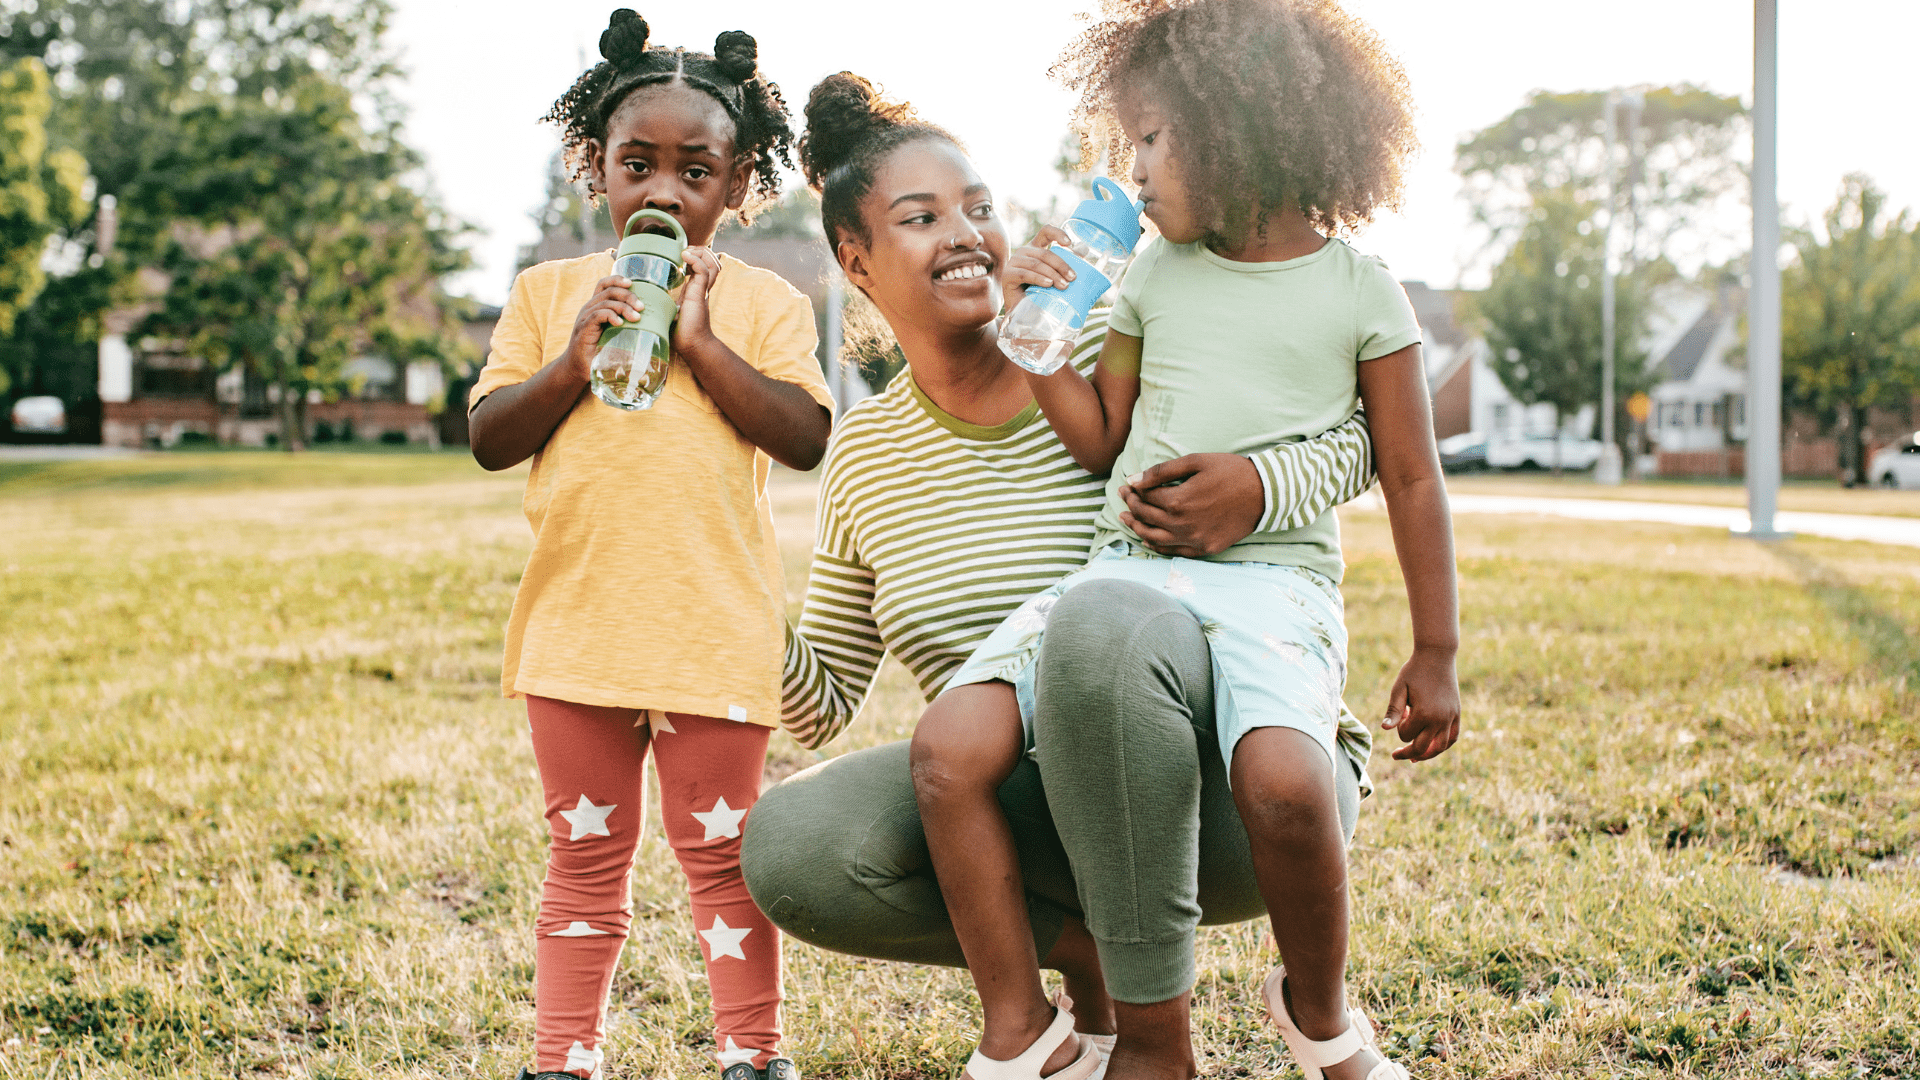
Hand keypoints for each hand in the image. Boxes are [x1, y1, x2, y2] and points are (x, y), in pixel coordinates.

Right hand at [566, 275, 646, 378]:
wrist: (579, 368)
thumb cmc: (600, 351)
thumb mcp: (615, 335)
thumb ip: (628, 326)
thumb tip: (657, 324)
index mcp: (596, 306)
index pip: (604, 284)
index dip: (617, 279)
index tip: (632, 284)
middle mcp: (589, 308)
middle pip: (609, 291)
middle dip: (628, 296)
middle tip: (642, 307)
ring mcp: (585, 317)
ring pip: (605, 302)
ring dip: (623, 307)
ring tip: (636, 318)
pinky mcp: (583, 328)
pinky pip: (597, 315)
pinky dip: (610, 316)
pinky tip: (620, 324)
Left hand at [672, 246, 722, 360]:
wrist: (691, 345)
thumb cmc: (679, 332)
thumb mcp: (669, 311)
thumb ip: (662, 301)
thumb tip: (642, 298)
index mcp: (696, 290)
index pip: (705, 266)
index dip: (697, 256)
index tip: (682, 255)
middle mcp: (702, 288)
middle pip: (713, 261)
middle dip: (701, 251)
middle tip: (685, 252)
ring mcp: (703, 290)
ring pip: (712, 263)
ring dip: (700, 253)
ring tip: (686, 253)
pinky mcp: (700, 293)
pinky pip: (703, 271)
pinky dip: (695, 260)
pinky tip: (684, 256)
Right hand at [1000, 224, 1074, 311]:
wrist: (1024, 314)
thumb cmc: (1041, 293)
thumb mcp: (1055, 277)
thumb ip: (1067, 263)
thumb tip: (1084, 249)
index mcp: (1036, 248)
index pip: (1046, 232)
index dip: (1057, 233)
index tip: (1069, 243)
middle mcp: (1024, 252)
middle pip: (1045, 253)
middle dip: (1061, 265)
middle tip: (1072, 278)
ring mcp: (1013, 262)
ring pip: (1036, 264)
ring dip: (1052, 274)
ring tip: (1064, 286)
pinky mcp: (1007, 275)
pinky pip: (1025, 274)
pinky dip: (1038, 278)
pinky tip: (1048, 284)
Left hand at [1118, 453, 1262, 556]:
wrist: (1265, 493)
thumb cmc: (1230, 471)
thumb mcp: (1196, 461)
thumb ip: (1162, 472)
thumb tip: (1133, 480)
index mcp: (1178, 501)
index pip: (1145, 499)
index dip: (1133, 491)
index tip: (1126, 486)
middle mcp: (1183, 525)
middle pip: (1146, 518)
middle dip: (1131, 507)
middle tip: (1124, 498)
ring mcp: (1194, 540)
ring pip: (1154, 539)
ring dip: (1137, 528)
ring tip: (1126, 519)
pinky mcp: (1206, 549)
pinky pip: (1174, 552)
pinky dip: (1157, 546)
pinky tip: (1148, 539)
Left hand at [1383, 646, 1460, 760]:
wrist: (1437, 656)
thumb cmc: (1414, 671)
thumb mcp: (1399, 689)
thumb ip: (1393, 711)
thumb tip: (1384, 729)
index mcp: (1423, 714)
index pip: (1406, 736)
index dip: (1399, 729)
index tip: (1401, 713)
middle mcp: (1439, 719)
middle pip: (1422, 748)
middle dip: (1408, 752)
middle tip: (1396, 755)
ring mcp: (1450, 718)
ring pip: (1440, 747)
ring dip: (1427, 754)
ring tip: (1415, 757)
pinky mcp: (1457, 714)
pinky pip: (1453, 737)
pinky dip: (1443, 745)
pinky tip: (1434, 747)